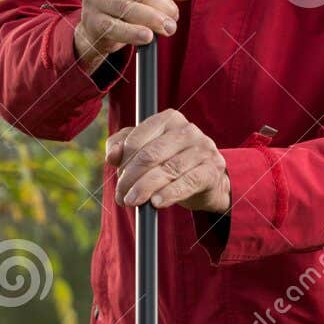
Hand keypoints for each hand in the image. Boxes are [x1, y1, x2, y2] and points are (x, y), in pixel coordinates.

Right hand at [74, 0, 190, 74]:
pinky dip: (133, 33)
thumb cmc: (130, 2)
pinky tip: (147, 38)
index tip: (173, 7)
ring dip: (152, 21)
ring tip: (166, 30)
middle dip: (162, 8)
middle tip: (172, 23)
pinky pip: (115, 27)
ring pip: (128, 9)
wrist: (100, 28)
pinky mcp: (91, 19)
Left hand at [107, 109, 230, 212]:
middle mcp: (187, 130)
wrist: (208, 181)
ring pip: (168, 169)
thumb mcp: (147, 150)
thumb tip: (112, 156)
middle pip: (151, 155)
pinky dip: (169, 194)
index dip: (123, 161)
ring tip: (132, 202)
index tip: (118, 179)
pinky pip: (187, 182)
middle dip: (131, 178)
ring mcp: (202, 149)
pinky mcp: (212, 170)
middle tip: (121, 196)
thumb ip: (124, 147)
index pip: (138, 138)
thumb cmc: (172, 163)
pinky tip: (156, 203)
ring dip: (145, 188)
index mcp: (168, 119)